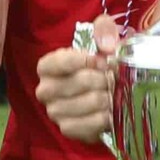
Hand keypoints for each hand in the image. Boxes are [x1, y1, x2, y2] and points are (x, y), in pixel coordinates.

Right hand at [36, 19, 122, 142]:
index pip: (62, 61)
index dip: (87, 60)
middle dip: (105, 79)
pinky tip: (110, 111)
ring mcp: (55, 112)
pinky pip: (90, 124)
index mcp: (47, 67)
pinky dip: (105, 117)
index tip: (104, 61)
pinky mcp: (67, 129)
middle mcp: (45, 90)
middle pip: (81, 81)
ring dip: (109, 97)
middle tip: (115, 78)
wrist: (104, 94)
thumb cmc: (98, 66)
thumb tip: (107, 46)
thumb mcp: (101, 41)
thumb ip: (104, 30)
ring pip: (90, 102)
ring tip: (114, 93)